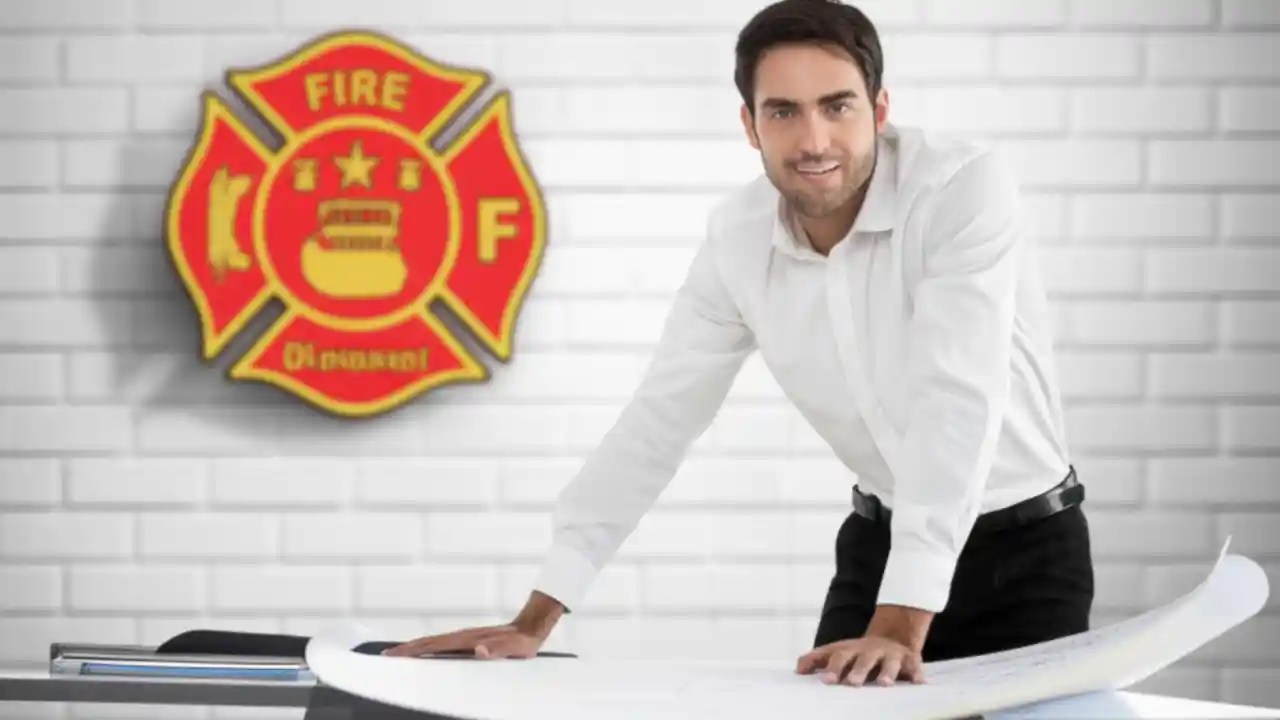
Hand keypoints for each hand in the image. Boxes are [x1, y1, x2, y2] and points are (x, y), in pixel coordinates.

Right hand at [380, 622, 545, 659]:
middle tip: (385, 656)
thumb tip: (479, 650)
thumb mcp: (517, 648)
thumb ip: (500, 650)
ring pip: (434, 642)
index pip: (436, 645)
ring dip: (415, 648)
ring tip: (397, 655)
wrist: (532, 625)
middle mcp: (465, 636)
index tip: (395, 653)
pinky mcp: (468, 641)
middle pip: (429, 642)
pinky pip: (442, 645)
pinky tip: (423, 655)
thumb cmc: (525, 639)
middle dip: (406, 648)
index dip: (414, 649)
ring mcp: (465, 637)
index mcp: (471, 639)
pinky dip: (428, 648)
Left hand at [795, 635, 925, 686]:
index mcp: (850, 650)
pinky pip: (914, 666)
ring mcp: (890, 655)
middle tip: (852, 684)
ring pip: (889, 663)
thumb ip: (817, 659)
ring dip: (886, 673)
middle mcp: (870, 651)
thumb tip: (798, 670)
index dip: (832, 668)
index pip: (839, 656)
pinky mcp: (909, 660)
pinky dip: (916, 674)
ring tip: (883, 684)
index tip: (826, 681)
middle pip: (863, 659)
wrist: (890, 637)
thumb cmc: (857, 653)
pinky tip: (919, 683)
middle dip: (858, 671)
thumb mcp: (837, 652)